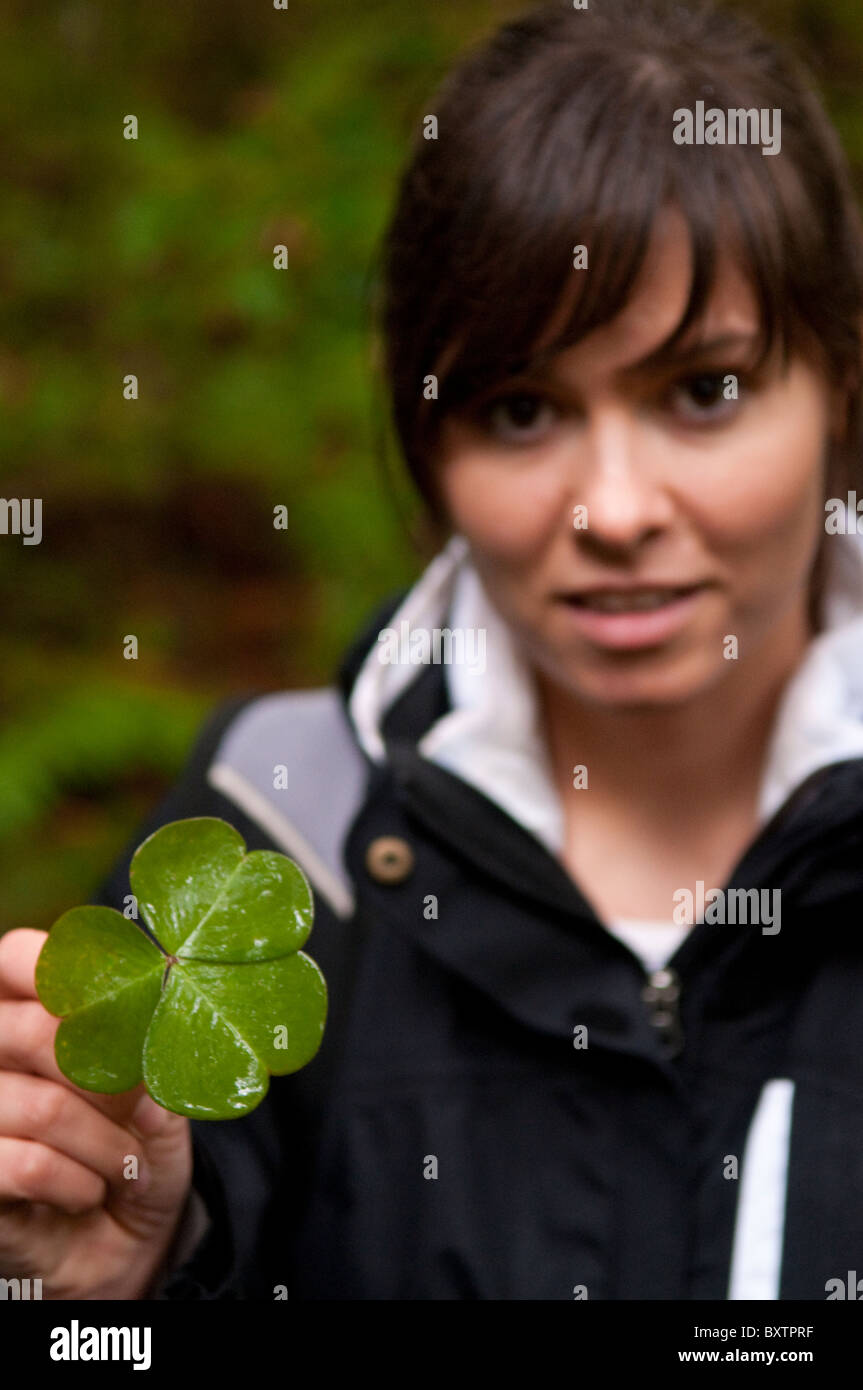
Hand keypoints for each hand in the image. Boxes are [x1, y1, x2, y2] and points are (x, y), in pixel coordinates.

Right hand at [0, 928, 193, 1298]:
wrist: (121, 1243)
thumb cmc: (131, 1148)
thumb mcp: (153, 1094)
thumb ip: (141, 1049)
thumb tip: (146, 1008)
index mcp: (26, 1011)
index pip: (18, 955)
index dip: (65, 971)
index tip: (115, 999)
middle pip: (33, 1029)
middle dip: (105, 1078)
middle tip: (136, 1110)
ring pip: (41, 1106)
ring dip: (104, 1144)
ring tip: (125, 1164)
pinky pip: (24, 1163)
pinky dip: (75, 1182)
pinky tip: (87, 1192)